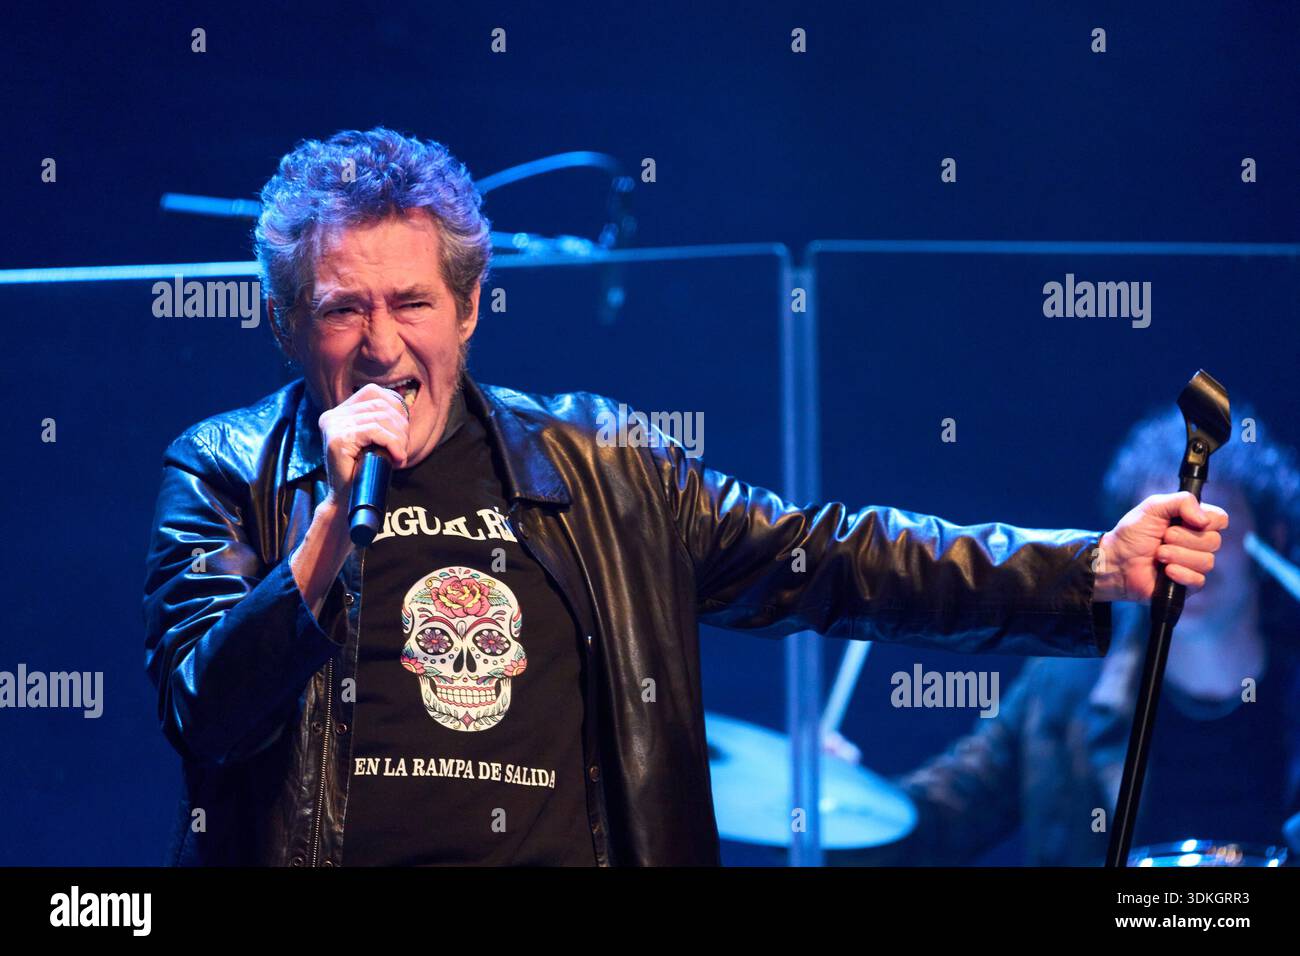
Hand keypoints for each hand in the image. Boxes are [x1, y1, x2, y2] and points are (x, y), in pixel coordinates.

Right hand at [318, 384, 411, 506]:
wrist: (348, 500)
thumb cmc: (364, 471)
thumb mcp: (373, 441)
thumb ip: (381, 421)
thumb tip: (404, 406)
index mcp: (339, 412)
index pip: (373, 392)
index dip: (395, 407)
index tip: (403, 431)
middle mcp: (333, 416)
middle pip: (379, 404)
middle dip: (400, 426)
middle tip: (403, 449)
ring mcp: (333, 426)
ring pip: (380, 418)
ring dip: (399, 438)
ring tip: (400, 455)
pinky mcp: (338, 439)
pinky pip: (375, 432)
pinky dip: (393, 444)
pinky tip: (398, 458)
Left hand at [1094, 491, 1228, 602]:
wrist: (1115, 561)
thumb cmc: (1132, 534)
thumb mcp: (1153, 507)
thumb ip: (1181, 502)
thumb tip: (1205, 520)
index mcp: (1193, 522)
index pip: (1220, 519)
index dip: (1207, 520)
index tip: (1184, 521)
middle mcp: (1198, 543)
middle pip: (1214, 541)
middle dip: (1184, 538)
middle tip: (1163, 538)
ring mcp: (1194, 564)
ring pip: (1207, 561)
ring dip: (1178, 555)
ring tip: (1158, 554)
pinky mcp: (1189, 585)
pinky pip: (1199, 580)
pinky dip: (1180, 574)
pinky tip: (1165, 571)